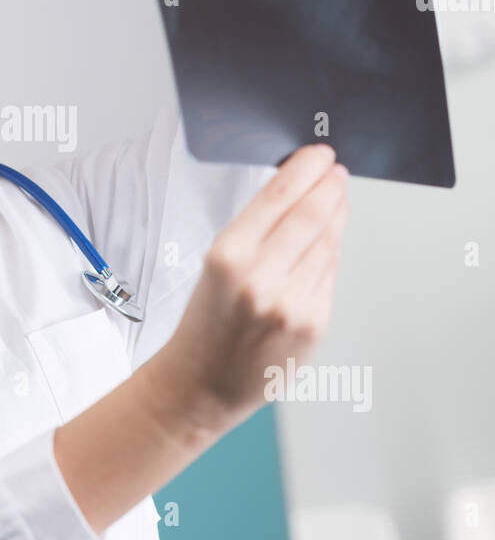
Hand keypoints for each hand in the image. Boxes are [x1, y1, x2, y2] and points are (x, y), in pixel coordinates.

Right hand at [158, 143, 348, 437]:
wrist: (201, 384)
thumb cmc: (205, 324)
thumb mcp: (215, 266)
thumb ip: (258, 233)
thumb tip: (303, 196)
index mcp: (227, 256)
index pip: (278, 196)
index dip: (305, 169)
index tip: (319, 155)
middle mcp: (261, 279)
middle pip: (312, 214)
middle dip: (330, 186)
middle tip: (335, 172)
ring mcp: (291, 304)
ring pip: (328, 243)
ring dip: (337, 216)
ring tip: (336, 200)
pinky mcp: (312, 324)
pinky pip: (330, 276)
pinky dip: (332, 253)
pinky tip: (327, 243)